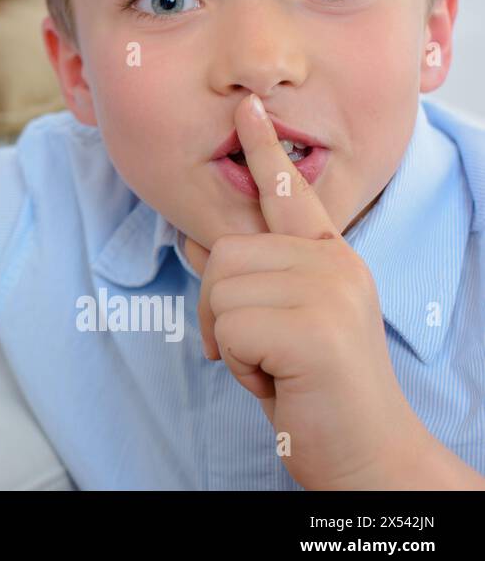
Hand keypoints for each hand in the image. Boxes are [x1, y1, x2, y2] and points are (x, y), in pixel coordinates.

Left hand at [185, 93, 432, 489]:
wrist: (366, 453)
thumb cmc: (316, 390)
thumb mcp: (276, 325)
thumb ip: (247, 280)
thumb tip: (194, 242)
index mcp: (329, 258)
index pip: (290, 193)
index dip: (263, 148)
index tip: (245, 107)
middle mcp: (333, 264)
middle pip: (221, 254)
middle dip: (218, 312)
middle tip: (260, 352)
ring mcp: (329, 291)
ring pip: (219, 291)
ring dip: (228, 341)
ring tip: (273, 365)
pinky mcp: (314, 327)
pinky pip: (227, 328)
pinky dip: (238, 364)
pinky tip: (278, 381)